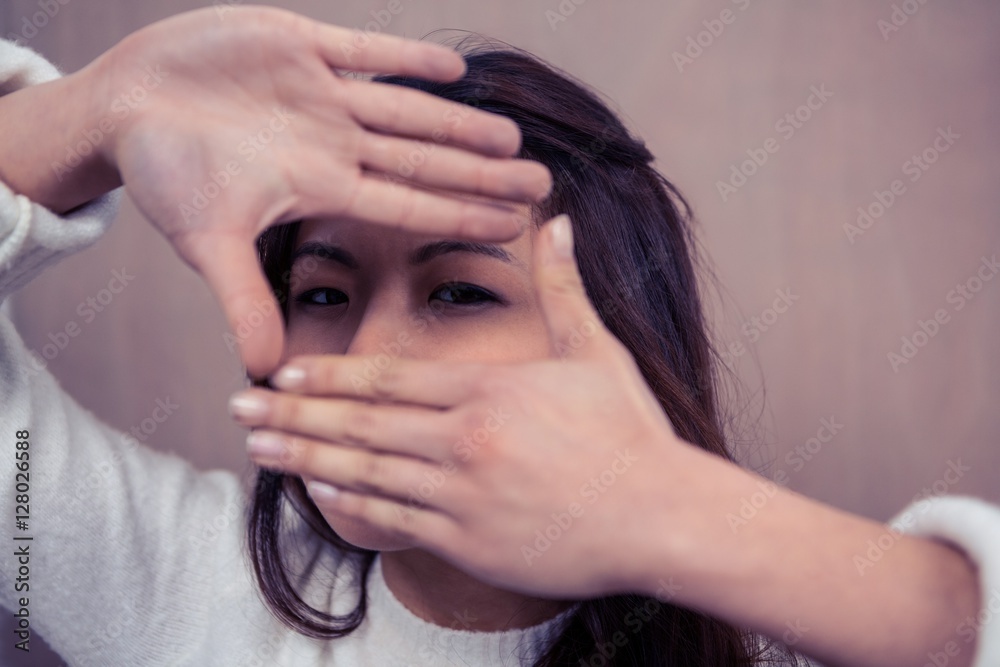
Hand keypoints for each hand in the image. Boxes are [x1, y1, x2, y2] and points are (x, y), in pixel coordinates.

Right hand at [84, 7, 549, 375]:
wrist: (126, 108)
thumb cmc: (165, 174)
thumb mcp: (205, 243)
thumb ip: (242, 300)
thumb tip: (265, 369)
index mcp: (320, 186)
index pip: (406, 204)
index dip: (459, 214)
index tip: (511, 226)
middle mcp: (333, 141)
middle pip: (423, 159)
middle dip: (480, 171)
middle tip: (540, 182)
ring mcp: (322, 94)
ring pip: (406, 109)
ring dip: (458, 121)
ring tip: (511, 134)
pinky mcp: (299, 44)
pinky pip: (364, 50)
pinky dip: (404, 58)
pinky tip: (452, 68)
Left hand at [228, 215, 709, 597]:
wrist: (661, 516)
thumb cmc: (631, 434)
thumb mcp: (598, 353)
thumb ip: (564, 288)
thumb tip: (560, 221)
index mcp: (489, 391)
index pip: (391, 377)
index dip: (332, 373)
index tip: (287, 369)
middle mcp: (465, 440)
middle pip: (361, 422)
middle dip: (295, 412)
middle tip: (240, 404)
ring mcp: (462, 494)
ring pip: (363, 472)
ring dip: (304, 455)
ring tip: (258, 446)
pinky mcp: (467, 542)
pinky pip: (392, 521)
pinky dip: (348, 505)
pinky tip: (313, 493)